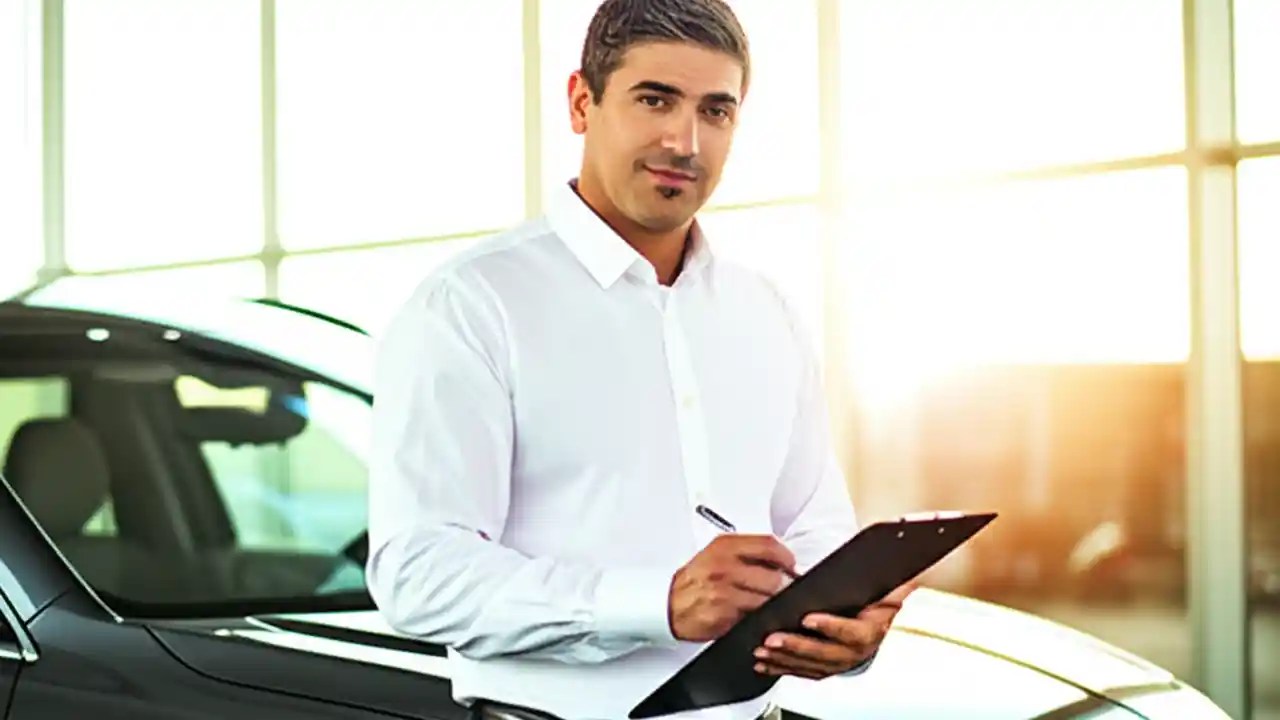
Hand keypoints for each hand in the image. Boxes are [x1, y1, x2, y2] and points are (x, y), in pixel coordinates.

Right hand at [668, 534, 796, 641]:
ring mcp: (724, 592)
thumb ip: (746, 554)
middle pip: (774, 576)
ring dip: (772, 605)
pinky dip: (760, 619)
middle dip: (783, 587)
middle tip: (781, 591)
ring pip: (767, 600)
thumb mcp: (716, 555)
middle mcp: (724, 567)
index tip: (791, 567)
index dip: (786, 558)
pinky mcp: (723, 616)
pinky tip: (754, 616)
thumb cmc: (695, 581)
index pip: (769, 546)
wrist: (666, 604)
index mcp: (724, 547)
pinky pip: (754, 618)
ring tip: (767, 605)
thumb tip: (780, 560)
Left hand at [752, 580, 916, 678]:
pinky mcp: (825, 667)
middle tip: (773, 639)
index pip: (854, 633)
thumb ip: (886, 579)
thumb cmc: (874, 598)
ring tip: (762, 651)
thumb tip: (891, 567)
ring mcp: (840, 662)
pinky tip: (764, 663)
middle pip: (827, 654)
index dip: (831, 627)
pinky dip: (781, 668)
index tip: (807, 619)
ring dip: (784, 660)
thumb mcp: (884, 586)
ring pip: (811, 665)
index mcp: (873, 629)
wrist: (877, 620)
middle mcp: (857, 651)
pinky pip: (802, 670)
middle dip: (798, 647)